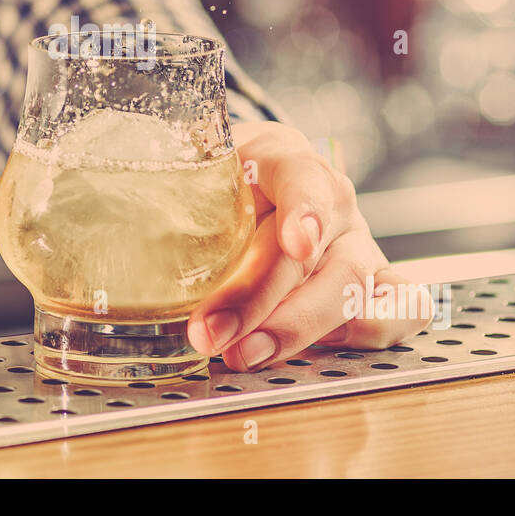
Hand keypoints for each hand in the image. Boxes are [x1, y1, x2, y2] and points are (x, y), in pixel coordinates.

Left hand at [187, 122, 432, 371]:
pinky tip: (311, 353)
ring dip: (296, 329)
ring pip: (353, 287)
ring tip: (242, 354)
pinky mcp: (378, 283)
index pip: (304, 175)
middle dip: (260, 301)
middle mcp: (333, 200)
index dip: (305, 208)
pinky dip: (364, 335)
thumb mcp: (189, 174)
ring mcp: (360, 242)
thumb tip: (114, 208)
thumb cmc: (218, 186)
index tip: (297, 243)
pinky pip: (400, 309)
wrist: (255, 187)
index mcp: (284, 160)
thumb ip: (165, 186)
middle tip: (210, 334)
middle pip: (316, 253)